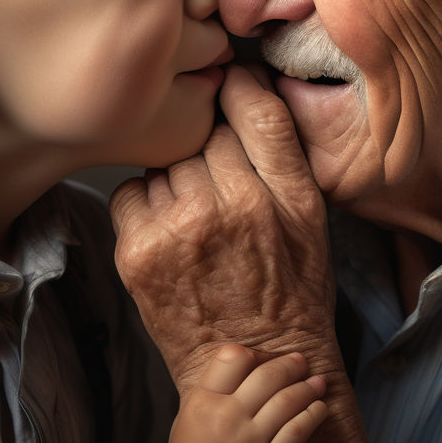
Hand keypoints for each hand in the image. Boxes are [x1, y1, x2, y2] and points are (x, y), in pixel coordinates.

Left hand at [111, 64, 335, 392]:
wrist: (251, 363)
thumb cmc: (289, 287)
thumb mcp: (310, 215)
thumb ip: (281, 148)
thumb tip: (242, 80)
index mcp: (283, 194)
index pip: (252, 106)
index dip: (238, 88)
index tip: (231, 88)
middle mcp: (230, 207)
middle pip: (202, 133)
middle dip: (207, 149)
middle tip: (220, 186)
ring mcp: (179, 229)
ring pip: (165, 161)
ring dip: (176, 177)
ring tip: (197, 216)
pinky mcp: (138, 253)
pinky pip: (130, 191)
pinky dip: (145, 203)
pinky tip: (170, 231)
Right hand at [157, 345, 327, 442]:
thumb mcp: (187, 422)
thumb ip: (210, 394)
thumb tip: (240, 367)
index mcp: (202, 403)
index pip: (232, 358)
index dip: (252, 353)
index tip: (264, 358)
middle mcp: (227, 417)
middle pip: (266, 375)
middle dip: (290, 364)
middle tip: (301, 361)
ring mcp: (250, 442)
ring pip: (288, 400)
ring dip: (308, 387)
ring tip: (318, 382)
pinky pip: (298, 430)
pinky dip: (313, 414)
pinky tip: (320, 408)